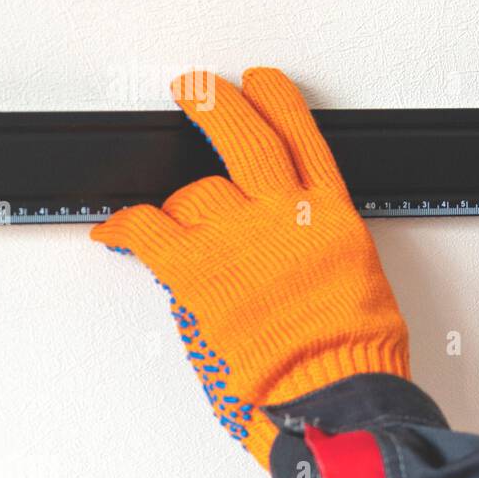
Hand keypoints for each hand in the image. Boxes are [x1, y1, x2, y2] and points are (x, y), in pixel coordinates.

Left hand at [93, 69, 408, 467]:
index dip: (278, 103)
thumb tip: (306, 252)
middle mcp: (284, 217)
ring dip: (182, 207)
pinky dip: (126, 227)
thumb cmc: (355, 357)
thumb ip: (327, 256)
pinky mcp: (197, 273)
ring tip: (174, 217)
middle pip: (244, 138)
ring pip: (194, 194)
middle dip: (216, 105)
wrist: (332, 394)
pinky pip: (148, 232)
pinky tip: (116, 227)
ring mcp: (239, 240)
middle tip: (197, 88)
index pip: (302, 139)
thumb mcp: (363, 288)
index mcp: (331, 218)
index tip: (261, 83)